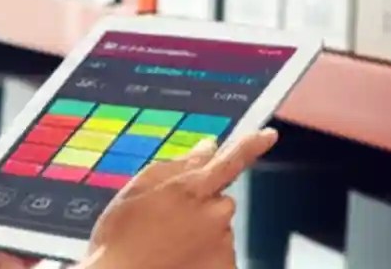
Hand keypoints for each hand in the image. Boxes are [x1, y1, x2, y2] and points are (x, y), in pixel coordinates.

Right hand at [82, 128, 278, 268]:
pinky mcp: (227, 267)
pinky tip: (179, 261)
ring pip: (219, 229)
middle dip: (202, 206)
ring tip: (167, 245)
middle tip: (168, 221)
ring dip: (200, 233)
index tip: (269, 135)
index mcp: (191, 188)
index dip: (252, 144)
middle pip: (220, 200)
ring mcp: (224, 244)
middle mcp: (215, 214)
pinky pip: (221, 255)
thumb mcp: (136, 191)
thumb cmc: (121, 237)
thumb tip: (208, 148)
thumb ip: (177, 166)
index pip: (232, 159)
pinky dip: (204, 257)